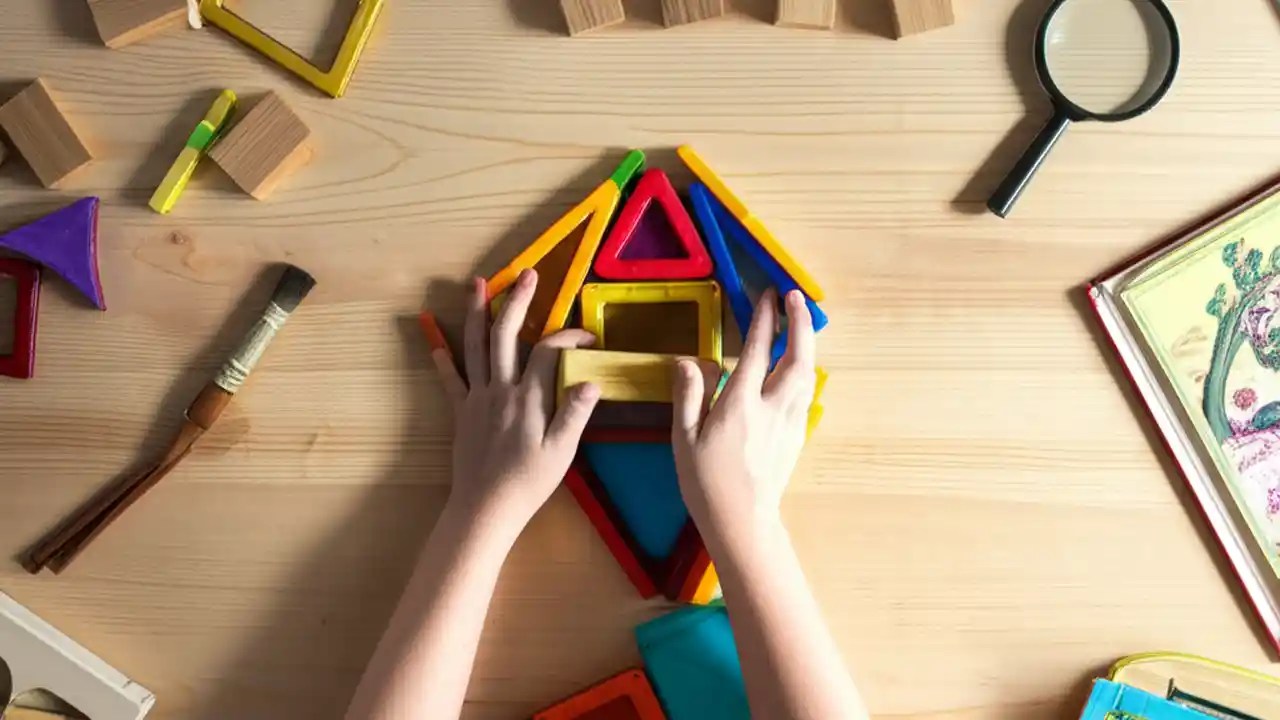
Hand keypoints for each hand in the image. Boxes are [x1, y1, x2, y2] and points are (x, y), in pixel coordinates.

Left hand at [432, 270, 599, 525]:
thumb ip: (575, 413)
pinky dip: (444, 359)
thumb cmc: (528, 482)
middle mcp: (501, 389)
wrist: (486, 507)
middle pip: (507, 335)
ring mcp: (478, 399)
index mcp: (529, 398)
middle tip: (526, 275)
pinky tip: (437, 340)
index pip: (550, 352)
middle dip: (517, 302)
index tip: (587, 335)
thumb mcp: (562, 451)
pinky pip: (451, 380)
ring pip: (476, 346)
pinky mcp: (461, 413)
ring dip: (477, 312)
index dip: (569, 336)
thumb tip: (592, 380)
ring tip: (477, 284)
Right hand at [671, 289, 816, 548]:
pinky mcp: (797, 435)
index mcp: (740, 404)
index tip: (767, 296)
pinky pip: (805, 393)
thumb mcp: (685, 438)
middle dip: (799, 323)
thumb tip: (688, 360)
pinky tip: (797, 366)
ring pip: (807, 374)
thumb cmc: (705, 482)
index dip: (764, 319)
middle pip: (797, 356)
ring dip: (806, 344)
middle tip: (796, 298)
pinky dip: (804, 370)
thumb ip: (689, 395)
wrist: (741, 521)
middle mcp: (771, 407)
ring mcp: (789, 421)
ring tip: (801, 323)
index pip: (758, 350)